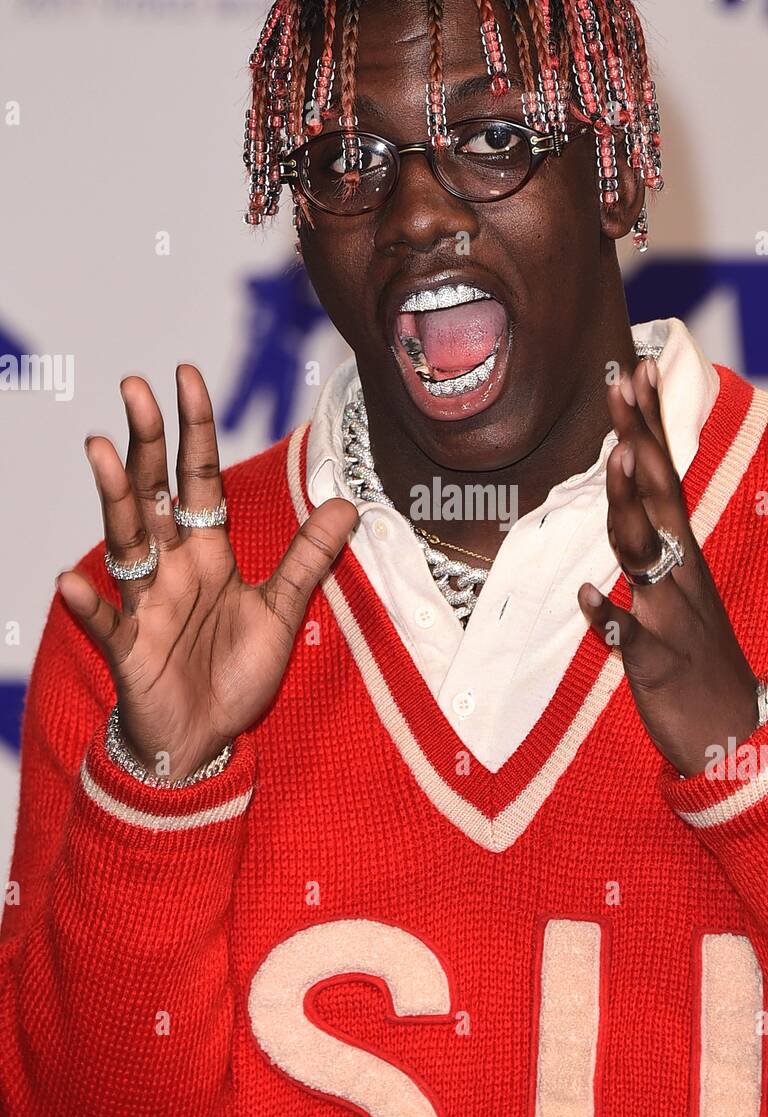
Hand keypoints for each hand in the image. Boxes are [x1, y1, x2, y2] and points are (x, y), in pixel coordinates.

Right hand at [58, 364, 356, 779]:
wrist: (204, 740)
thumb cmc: (232, 673)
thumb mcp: (282, 610)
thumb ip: (308, 557)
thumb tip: (347, 502)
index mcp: (207, 553)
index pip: (199, 480)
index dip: (195, 430)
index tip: (188, 376)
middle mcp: (171, 567)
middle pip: (156, 493)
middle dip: (148, 441)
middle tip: (135, 386)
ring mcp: (146, 604)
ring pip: (127, 541)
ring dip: (113, 497)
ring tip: (99, 449)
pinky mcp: (129, 650)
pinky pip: (106, 624)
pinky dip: (88, 603)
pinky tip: (70, 578)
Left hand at [578, 357, 758, 777]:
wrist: (732, 733)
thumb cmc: (694, 653)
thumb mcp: (675, 584)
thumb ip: (648, 532)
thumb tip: (623, 470)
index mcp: (681, 552)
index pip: (663, 473)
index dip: (649, 421)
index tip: (636, 365)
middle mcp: (680, 572)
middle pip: (657, 494)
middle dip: (638, 437)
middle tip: (621, 381)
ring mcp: (671, 616)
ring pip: (647, 554)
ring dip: (630, 506)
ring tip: (614, 461)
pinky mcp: (658, 664)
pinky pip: (633, 639)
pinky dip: (612, 619)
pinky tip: (589, 600)